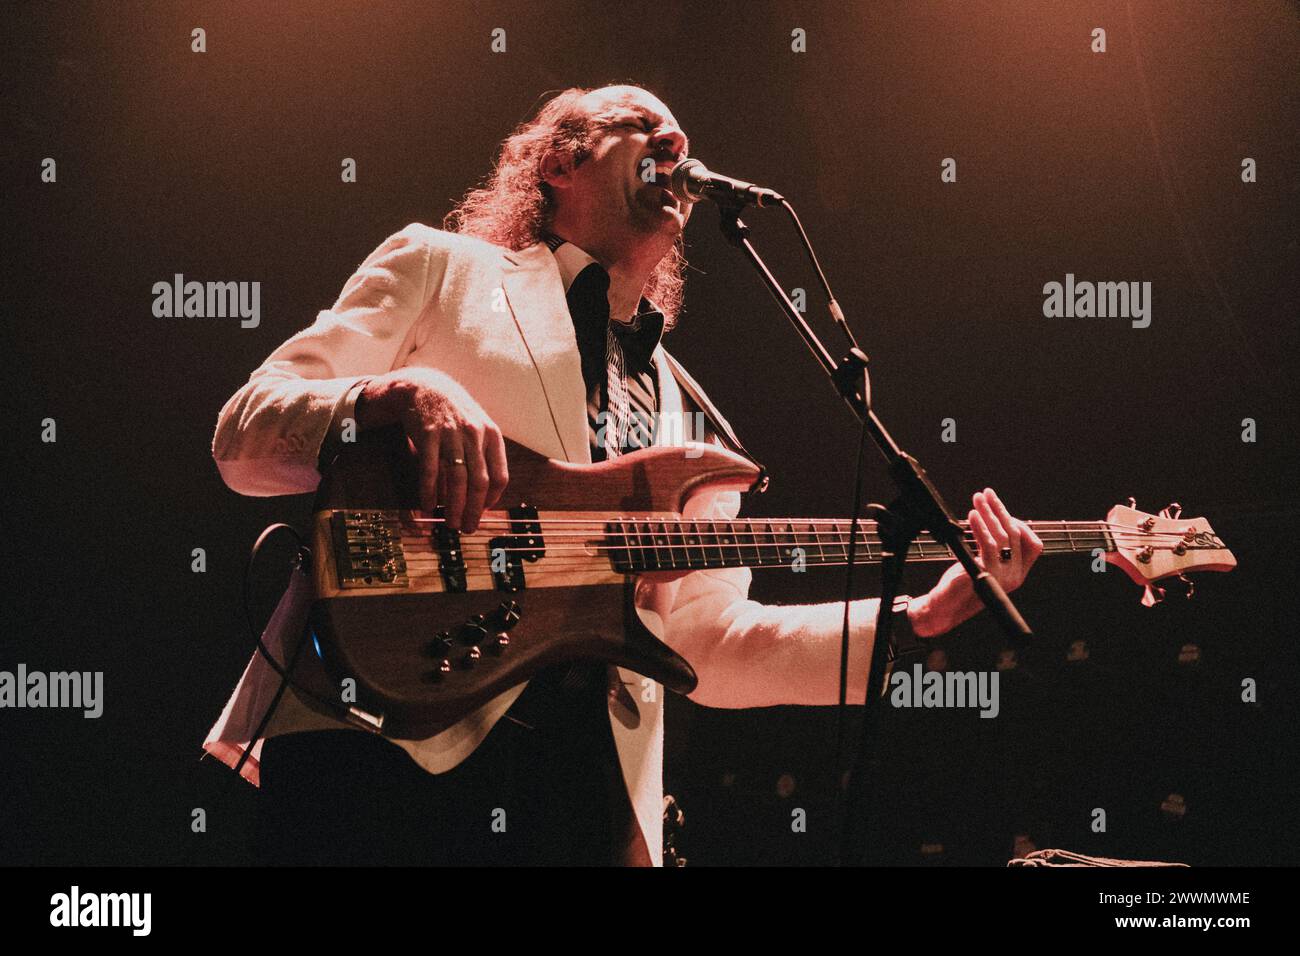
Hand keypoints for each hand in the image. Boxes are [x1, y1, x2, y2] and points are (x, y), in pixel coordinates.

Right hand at [356, 368, 508, 531]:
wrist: (425, 387)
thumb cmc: (454, 414)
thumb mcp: (478, 428)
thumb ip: (485, 456)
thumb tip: (487, 495)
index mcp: (492, 435)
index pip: (500, 476)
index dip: (493, 500)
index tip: (483, 512)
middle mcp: (475, 435)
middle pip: (479, 483)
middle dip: (473, 511)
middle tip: (467, 528)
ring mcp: (451, 434)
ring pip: (456, 480)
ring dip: (453, 507)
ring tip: (449, 523)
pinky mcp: (428, 435)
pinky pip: (430, 471)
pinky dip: (429, 492)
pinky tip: (427, 507)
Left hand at [909, 488, 1042, 637]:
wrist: (944, 607)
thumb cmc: (960, 583)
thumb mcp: (982, 562)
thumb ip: (992, 547)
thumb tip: (994, 518)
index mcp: (1018, 573)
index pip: (1032, 544)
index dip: (1019, 523)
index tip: (999, 508)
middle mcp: (1015, 575)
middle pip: (1015, 535)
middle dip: (1000, 510)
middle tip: (986, 494)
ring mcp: (1003, 576)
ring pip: (1003, 537)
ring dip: (989, 513)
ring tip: (977, 499)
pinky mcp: (988, 574)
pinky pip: (989, 545)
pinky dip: (981, 527)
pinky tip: (972, 515)